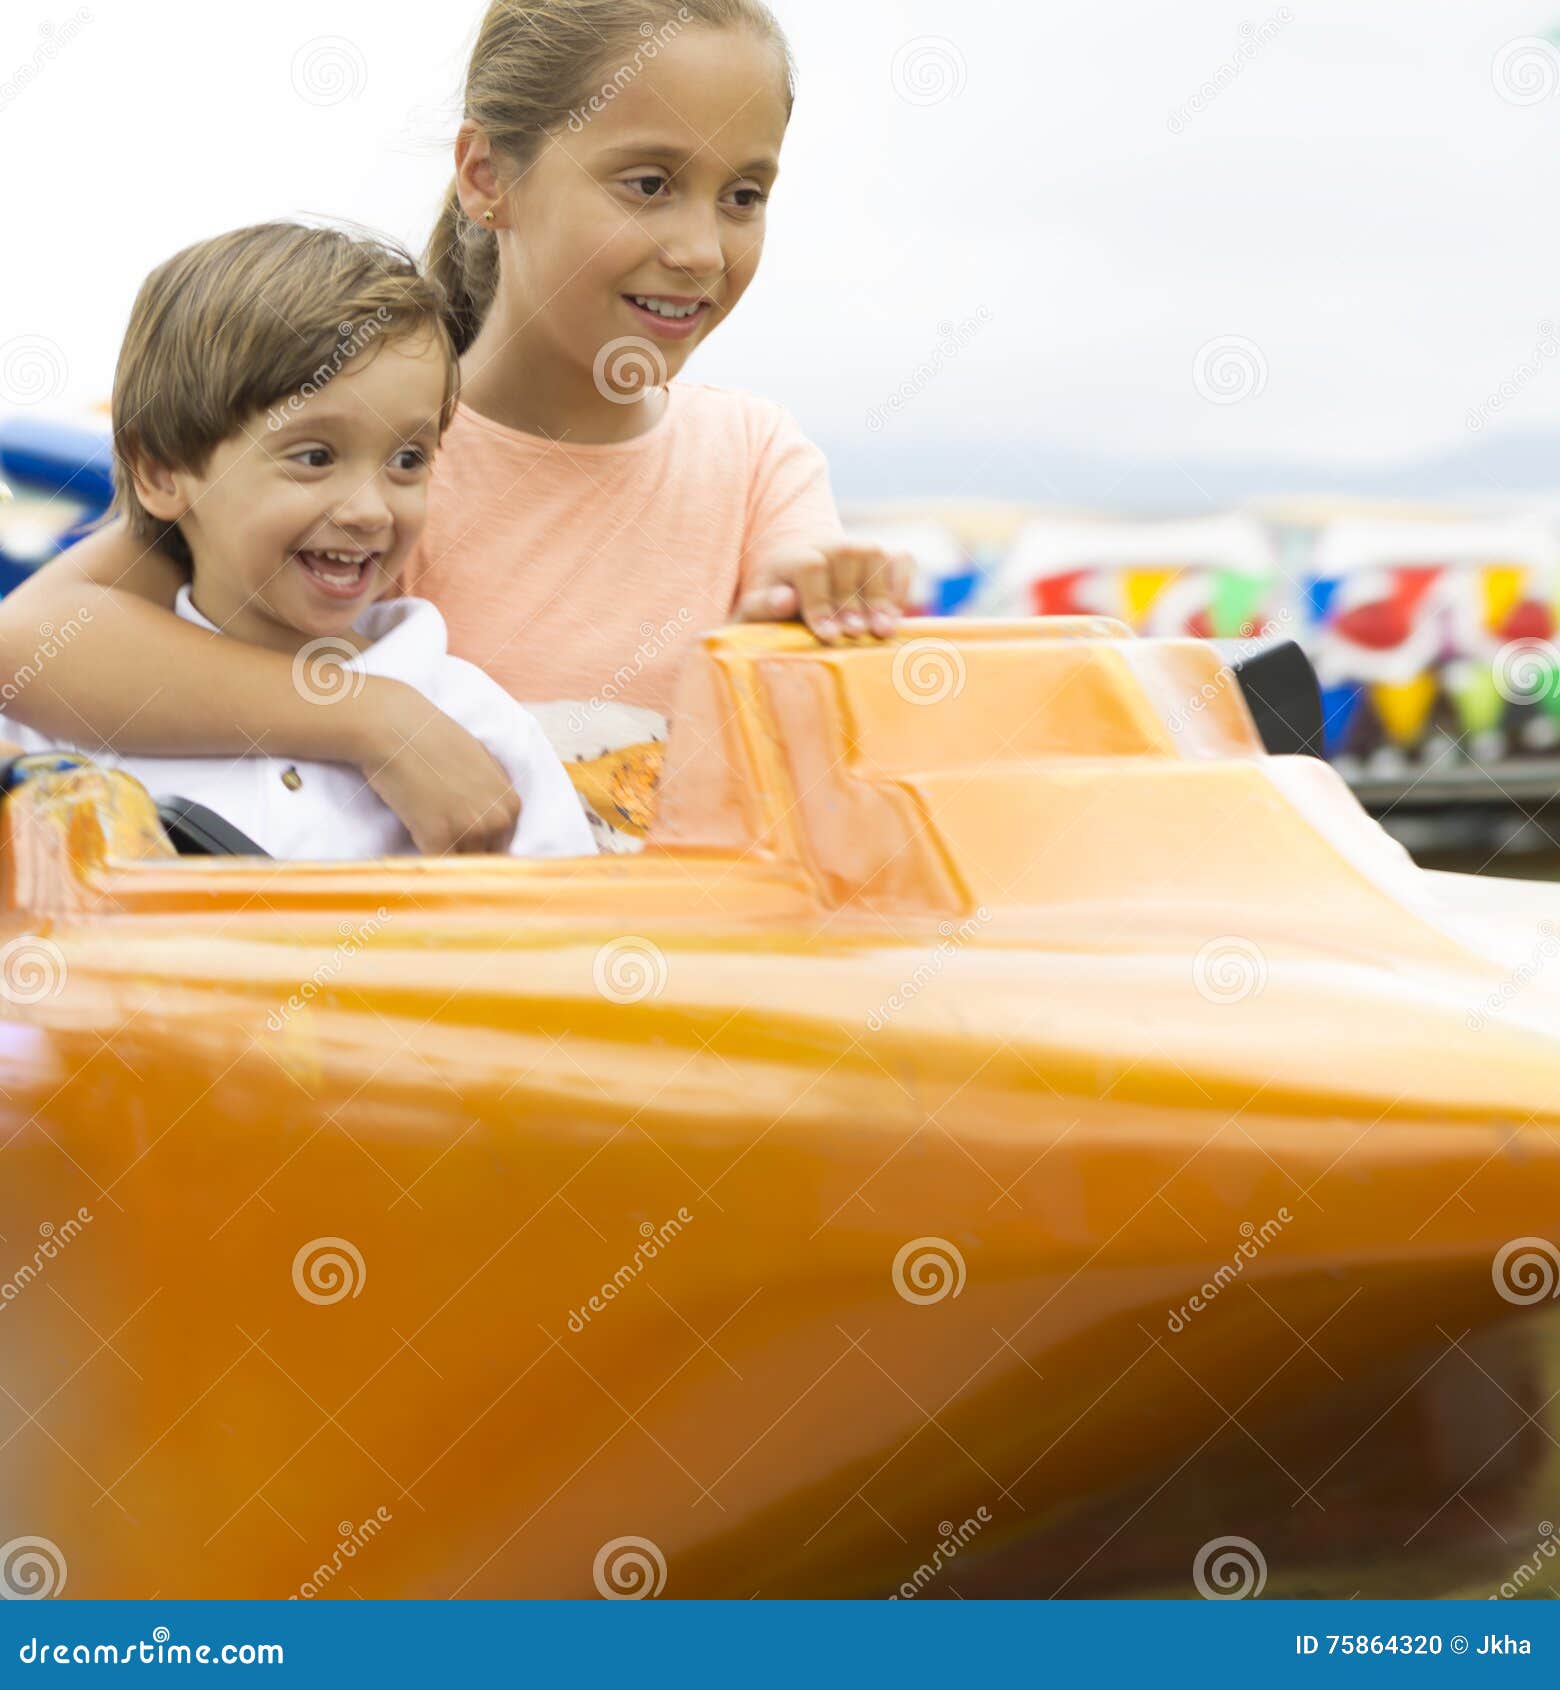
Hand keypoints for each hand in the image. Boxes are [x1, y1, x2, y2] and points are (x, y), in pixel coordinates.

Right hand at [354, 680, 520, 854]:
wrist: (396, 728)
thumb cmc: (433, 740)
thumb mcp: (483, 763)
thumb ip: (494, 796)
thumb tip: (495, 826)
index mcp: (511, 806)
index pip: (502, 846)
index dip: (478, 847)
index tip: (458, 844)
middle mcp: (498, 820)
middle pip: (484, 860)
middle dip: (462, 855)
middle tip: (437, 841)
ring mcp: (470, 830)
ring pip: (460, 866)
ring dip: (441, 858)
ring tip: (422, 836)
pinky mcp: (439, 838)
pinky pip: (435, 867)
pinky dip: (422, 864)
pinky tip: (410, 843)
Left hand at [736, 541, 913, 642]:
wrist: (800, 584)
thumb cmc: (776, 603)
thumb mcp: (756, 608)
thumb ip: (763, 605)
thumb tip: (786, 599)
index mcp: (793, 556)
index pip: (810, 567)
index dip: (819, 602)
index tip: (826, 634)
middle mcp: (829, 546)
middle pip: (846, 561)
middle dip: (851, 602)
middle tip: (855, 634)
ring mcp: (859, 549)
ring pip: (875, 558)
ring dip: (881, 595)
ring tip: (882, 630)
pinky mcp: (884, 559)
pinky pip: (901, 562)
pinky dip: (903, 583)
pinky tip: (898, 613)